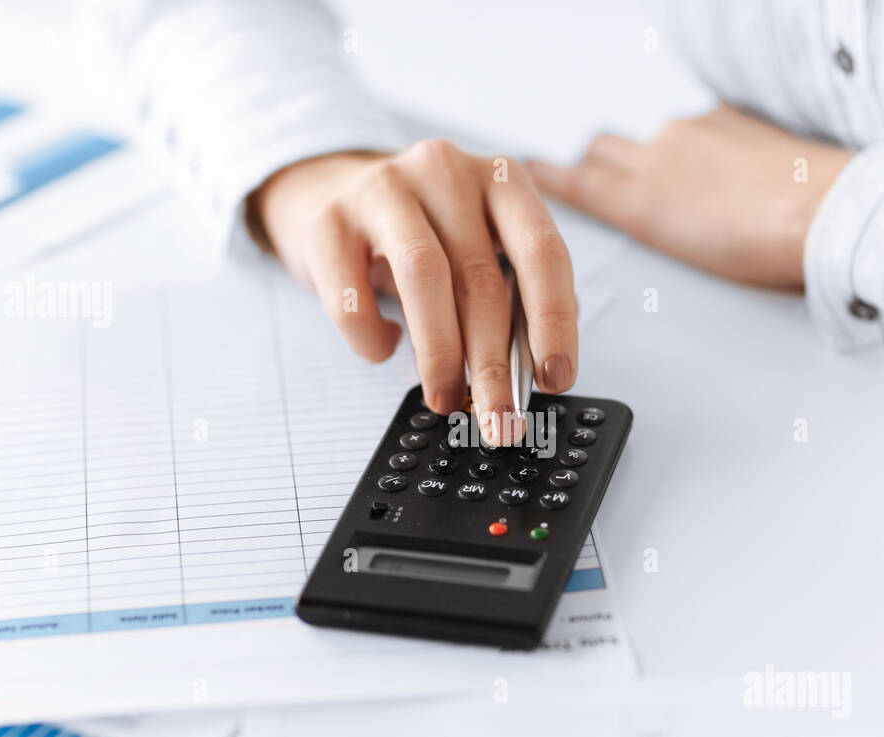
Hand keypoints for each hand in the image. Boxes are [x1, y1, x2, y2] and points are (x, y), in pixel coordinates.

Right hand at [249, 141, 577, 443]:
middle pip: (481, 278)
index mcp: (501, 179)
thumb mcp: (478, 244)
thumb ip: (512, 294)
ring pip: (423, 280)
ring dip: (440, 356)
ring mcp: (383, 189)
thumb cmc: (421, 231)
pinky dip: (373, 338)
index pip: (542, 253)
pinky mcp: (329, 221)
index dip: (553, 322)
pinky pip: (354, 297)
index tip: (555, 378)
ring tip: (446, 399)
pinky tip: (386, 348)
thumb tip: (534, 370)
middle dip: (494, 364)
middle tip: (500, 418)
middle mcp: (446, 172)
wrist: (329, 191)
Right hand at [527, 104, 853, 288]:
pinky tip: (716, 163)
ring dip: (648, 153)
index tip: (530, 171)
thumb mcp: (689, 262)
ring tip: (670, 181)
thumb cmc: (766, 251)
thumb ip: (659, 230)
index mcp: (640, 202)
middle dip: (595, 161)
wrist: (824, 213)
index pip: (576, 181)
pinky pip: (691, 123)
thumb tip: (652, 224)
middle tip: (598, 176)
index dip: (548, 177)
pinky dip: (692, 142)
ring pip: (647, 135)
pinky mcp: (725, 118)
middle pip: (603, 147)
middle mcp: (655, 156)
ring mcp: (689, 131)